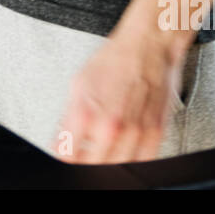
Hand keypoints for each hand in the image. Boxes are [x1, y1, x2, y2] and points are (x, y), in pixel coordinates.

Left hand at [54, 30, 186, 164]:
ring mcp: (136, 133)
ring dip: (107, 162)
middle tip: (83, 151)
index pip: (68, 156)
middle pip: (92, 166)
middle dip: (84, 160)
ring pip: (117, 168)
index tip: (66, 153)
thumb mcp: (78, 84)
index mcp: (87, 115)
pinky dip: (131, 160)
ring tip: (102, 149)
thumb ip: (66, 120)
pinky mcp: (156, 133)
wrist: (148, 44)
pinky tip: (124, 148)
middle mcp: (111, 127)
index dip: (65, 156)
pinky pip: (141, 161)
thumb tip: (58, 145)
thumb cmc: (115, 59)